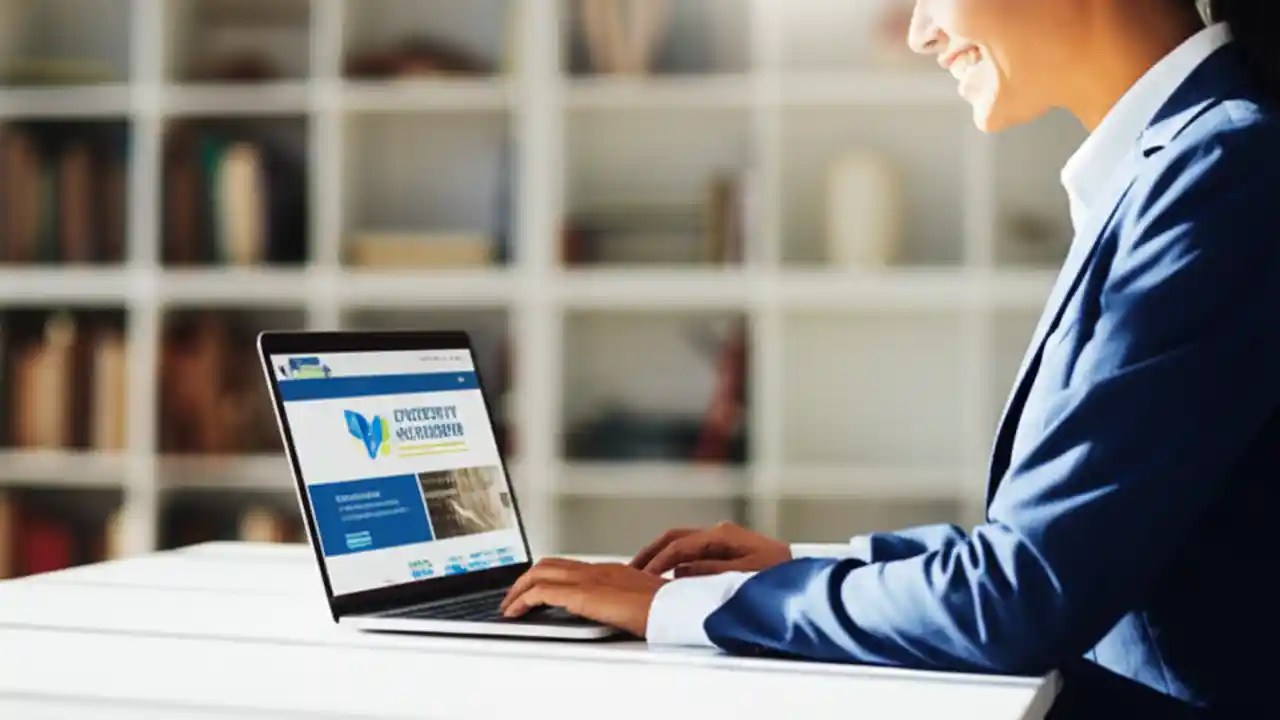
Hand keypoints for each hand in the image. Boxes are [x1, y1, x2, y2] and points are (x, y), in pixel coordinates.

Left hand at [500, 558, 666, 636]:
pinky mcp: (581, 594)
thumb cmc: (663, 607)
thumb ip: (624, 601)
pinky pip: (539, 592)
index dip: (547, 574)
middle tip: (515, 596)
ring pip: (538, 573)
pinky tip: (516, 612)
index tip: (535, 587)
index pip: (568, 565)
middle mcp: (594, 569)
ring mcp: (587, 578)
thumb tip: (618, 612)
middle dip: (526, 579)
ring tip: (509, 606)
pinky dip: (522, 601)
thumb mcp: (640, 601)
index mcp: (608, 570)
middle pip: (548, 564)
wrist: (671, 607)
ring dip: (518, 590)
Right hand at [630, 521, 791, 576]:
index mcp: (724, 535)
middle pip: (675, 537)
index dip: (659, 561)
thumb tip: (679, 570)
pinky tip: (666, 573)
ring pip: (682, 542)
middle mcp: (721, 533)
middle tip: (629, 569)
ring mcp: (724, 540)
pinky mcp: (727, 550)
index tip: (643, 577)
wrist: (806, 578)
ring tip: (641, 571)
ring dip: (660, 555)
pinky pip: (692, 551)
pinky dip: (673, 559)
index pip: (680, 546)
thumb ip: (711, 571)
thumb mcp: (746, 575)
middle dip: (651, 552)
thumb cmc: (782, 577)